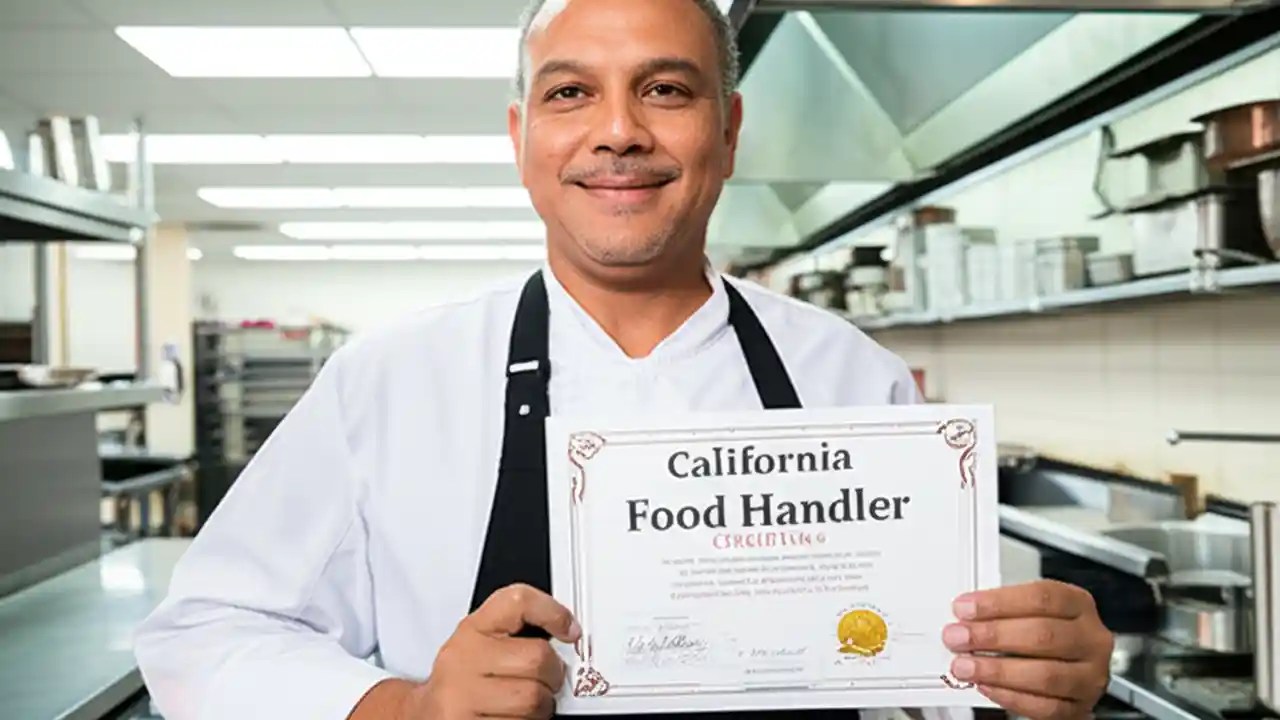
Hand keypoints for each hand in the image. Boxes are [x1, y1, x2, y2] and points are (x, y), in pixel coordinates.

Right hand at [407, 583, 580, 718]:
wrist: (427, 714)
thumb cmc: (464, 678)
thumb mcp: (482, 642)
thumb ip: (518, 631)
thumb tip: (568, 632)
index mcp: (472, 630)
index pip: (518, 602)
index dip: (552, 612)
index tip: (569, 630)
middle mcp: (463, 659)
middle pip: (537, 658)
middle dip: (553, 674)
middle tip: (547, 680)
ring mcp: (462, 696)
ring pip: (533, 699)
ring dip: (542, 707)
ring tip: (526, 704)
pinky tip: (511, 718)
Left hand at [943, 579, 1113, 719]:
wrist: (1069, 668)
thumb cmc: (1046, 633)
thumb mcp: (1030, 610)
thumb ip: (1004, 611)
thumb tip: (965, 616)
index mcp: (1078, 605)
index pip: (1042, 597)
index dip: (999, 602)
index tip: (965, 608)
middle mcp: (1090, 639)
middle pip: (1042, 634)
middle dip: (992, 636)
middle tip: (958, 638)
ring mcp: (1089, 675)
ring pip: (1045, 674)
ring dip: (997, 670)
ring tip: (965, 666)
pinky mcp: (1080, 706)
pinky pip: (1045, 706)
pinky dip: (1010, 696)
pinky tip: (986, 686)